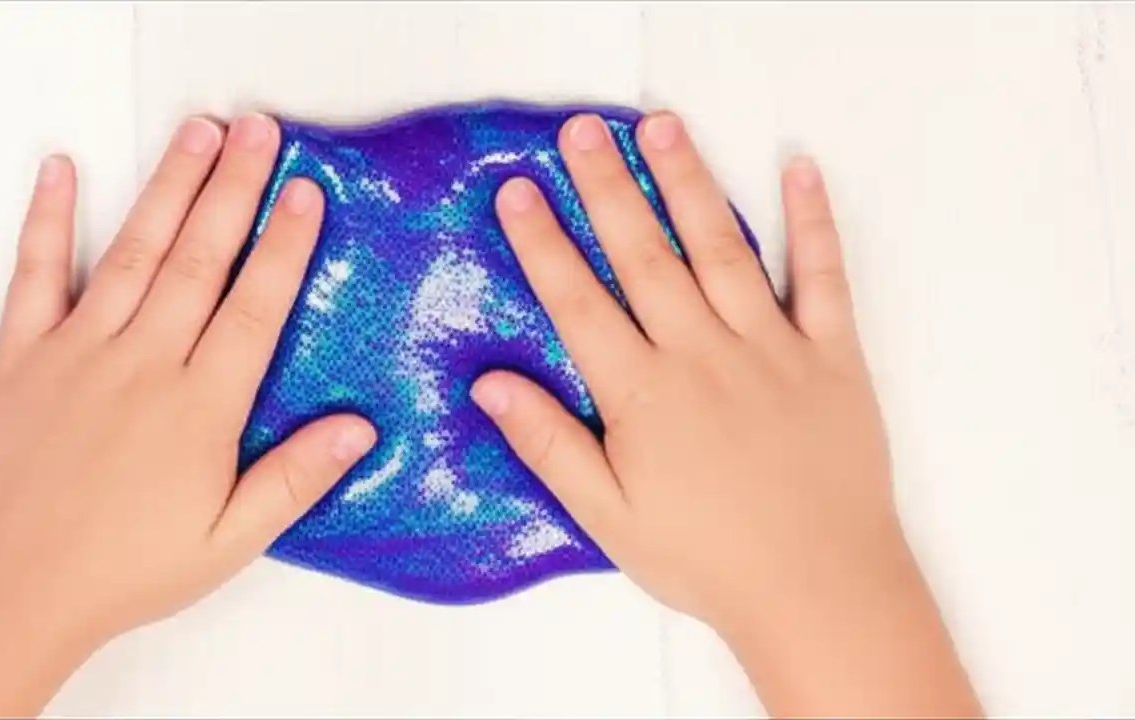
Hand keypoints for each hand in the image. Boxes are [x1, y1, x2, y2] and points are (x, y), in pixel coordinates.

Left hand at [0, 114, 374, 716]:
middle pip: (200, 259)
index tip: (306, 192)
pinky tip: (65, 171)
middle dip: (235, 188)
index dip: (285, 245)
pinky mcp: (21, 354)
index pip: (255, 307)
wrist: (8, 589)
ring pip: (136, 252)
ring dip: (170, 188)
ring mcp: (78, 350)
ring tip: (198, 132)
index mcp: (200, 406)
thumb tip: (360, 429)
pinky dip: (49, 219)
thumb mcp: (228, 542)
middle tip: (259, 130)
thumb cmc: (123, 570)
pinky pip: (36, 273)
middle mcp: (144, 362)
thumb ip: (295, 479)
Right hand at [471, 113, 979, 716]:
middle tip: (580, 129)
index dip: (542, 241)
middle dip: (606, 186)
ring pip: (721, 247)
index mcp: (644, 393)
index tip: (517, 190)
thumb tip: (491, 385)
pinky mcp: (832, 355)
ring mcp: (771, 347)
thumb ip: (551, 444)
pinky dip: (813, 220)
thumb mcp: (609, 517)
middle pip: (643, 254)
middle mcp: (702, 354)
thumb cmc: (708, 560)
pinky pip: (822, 276)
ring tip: (659, 126)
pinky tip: (798, 169)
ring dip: (687, 182)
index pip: (578, 301)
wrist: (821, 590)